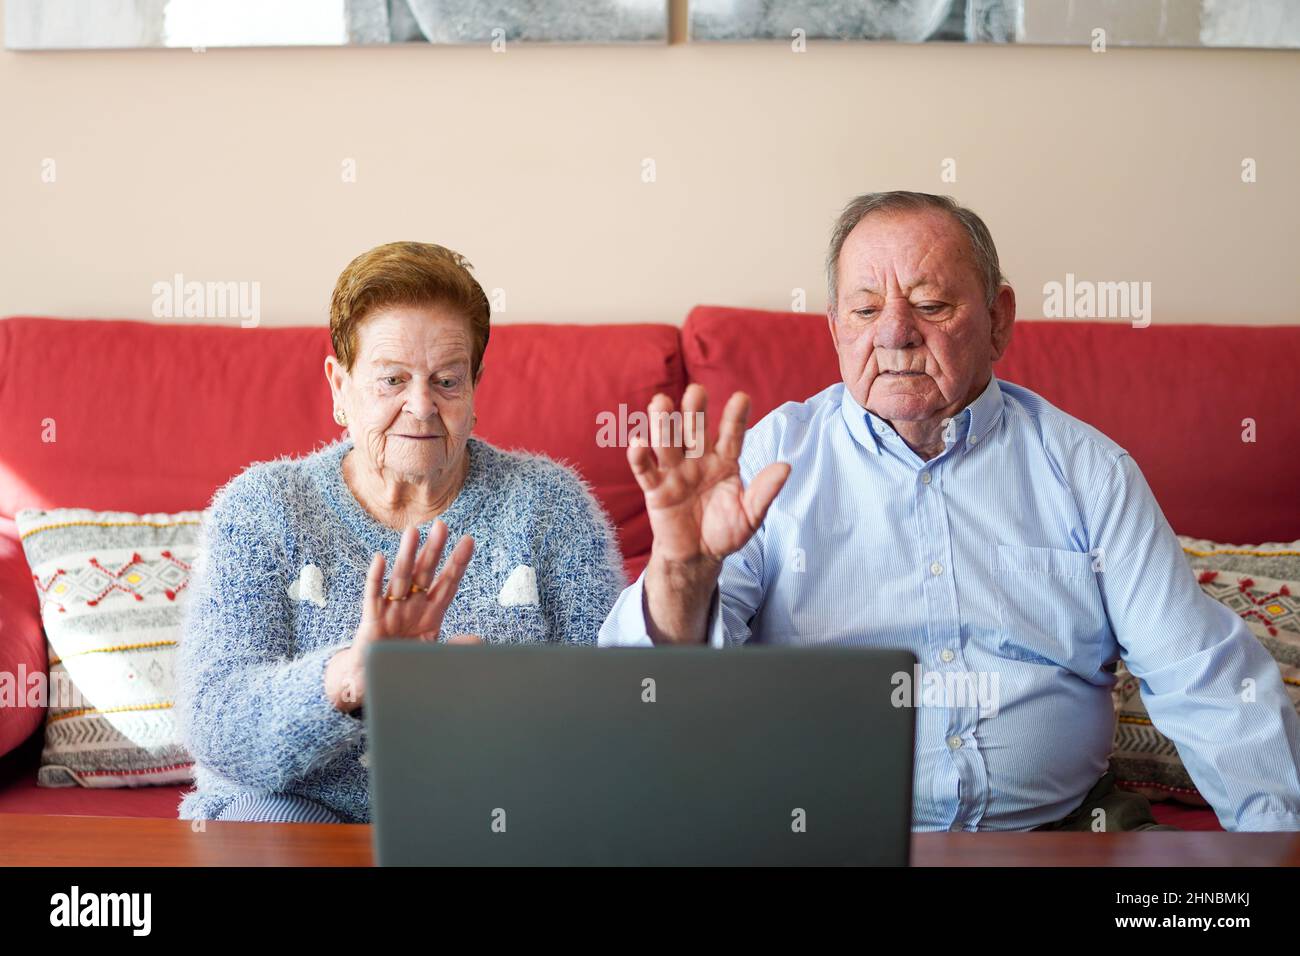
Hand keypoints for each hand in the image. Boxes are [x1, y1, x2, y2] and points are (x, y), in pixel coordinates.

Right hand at [326, 520, 474, 711]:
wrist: (376, 682)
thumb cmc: (408, 664)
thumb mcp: (435, 655)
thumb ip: (456, 649)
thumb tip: (479, 641)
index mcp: (432, 614)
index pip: (448, 584)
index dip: (458, 563)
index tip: (469, 540)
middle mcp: (413, 606)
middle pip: (425, 573)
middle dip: (434, 550)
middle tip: (442, 526)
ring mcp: (392, 610)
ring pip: (401, 578)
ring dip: (407, 555)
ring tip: (413, 532)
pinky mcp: (372, 620)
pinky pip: (373, 595)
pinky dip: (376, 578)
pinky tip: (380, 559)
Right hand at [629, 385, 788, 642]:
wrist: (698, 557)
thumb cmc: (726, 532)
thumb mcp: (750, 515)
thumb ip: (764, 491)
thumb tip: (786, 467)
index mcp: (724, 462)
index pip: (731, 436)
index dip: (735, 418)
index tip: (742, 398)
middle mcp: (698, 461)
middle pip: (695, 432)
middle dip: (695, 411)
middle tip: (696, 390)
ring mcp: (675, 473)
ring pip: (668, 444)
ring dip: (663, 424)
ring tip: (661, 402)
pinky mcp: (656, 490)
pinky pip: (646, 471)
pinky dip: (640, 458)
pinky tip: (638, 442)